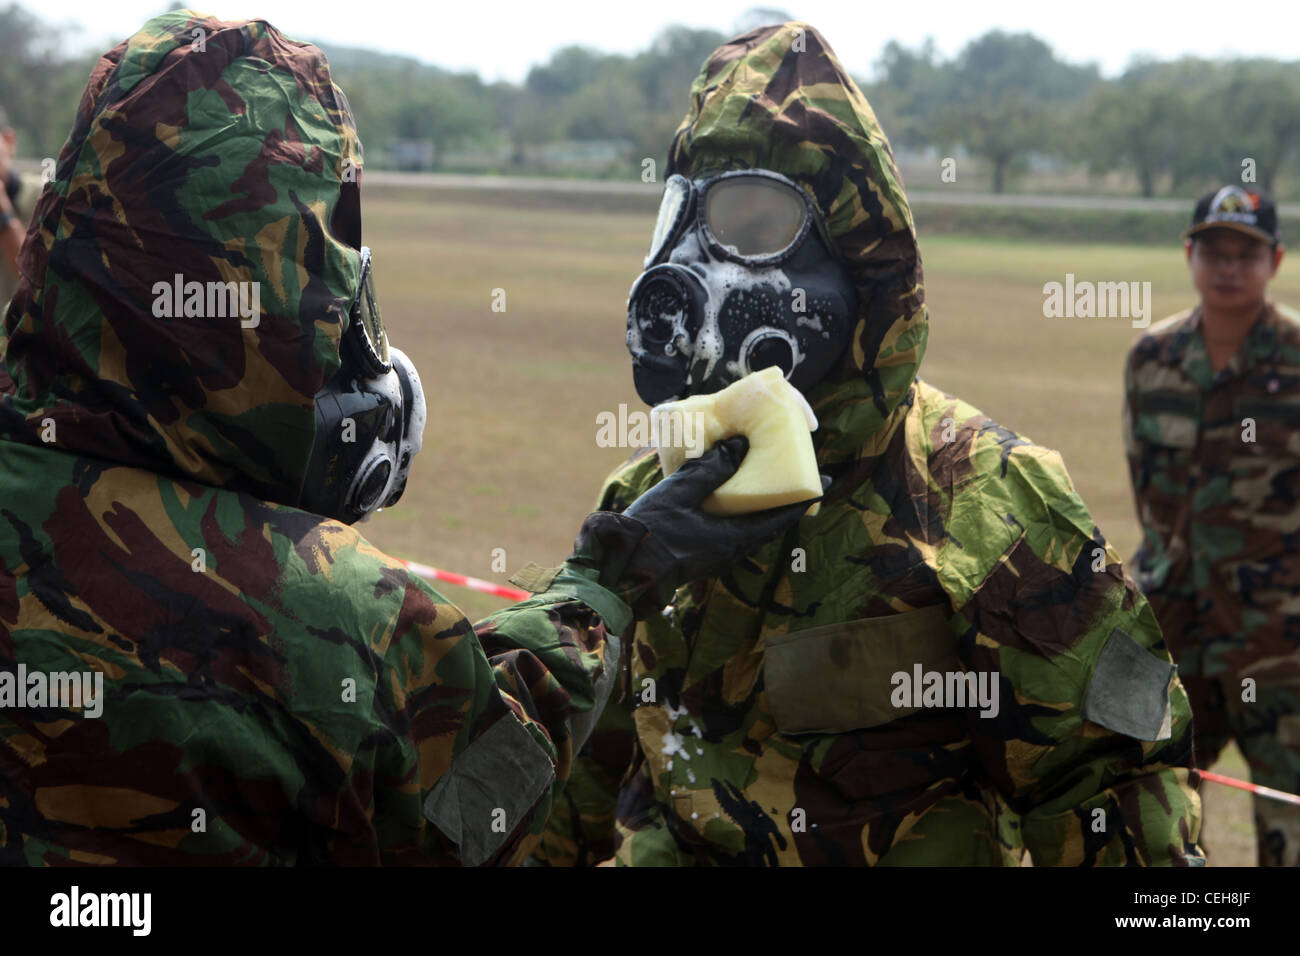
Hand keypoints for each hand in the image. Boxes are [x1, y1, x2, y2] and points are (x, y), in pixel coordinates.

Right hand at [569, 436, 824, 614]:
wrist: (618, 572)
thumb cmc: (650, 532)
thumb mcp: (681, 492)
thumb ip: (711, 469)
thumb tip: (740, 446)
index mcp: (733, 538)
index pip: (780, 518)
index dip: (801, 498)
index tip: (822, 481)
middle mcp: (730, 552)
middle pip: (767, 524)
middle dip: (781, 501)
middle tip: (792, 477)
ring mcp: (715, 558)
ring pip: (748, 530)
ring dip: (757, 508)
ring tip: (761, 484)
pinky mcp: (699, 558)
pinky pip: (729, 533)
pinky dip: (737, 514)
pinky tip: (725, 500)